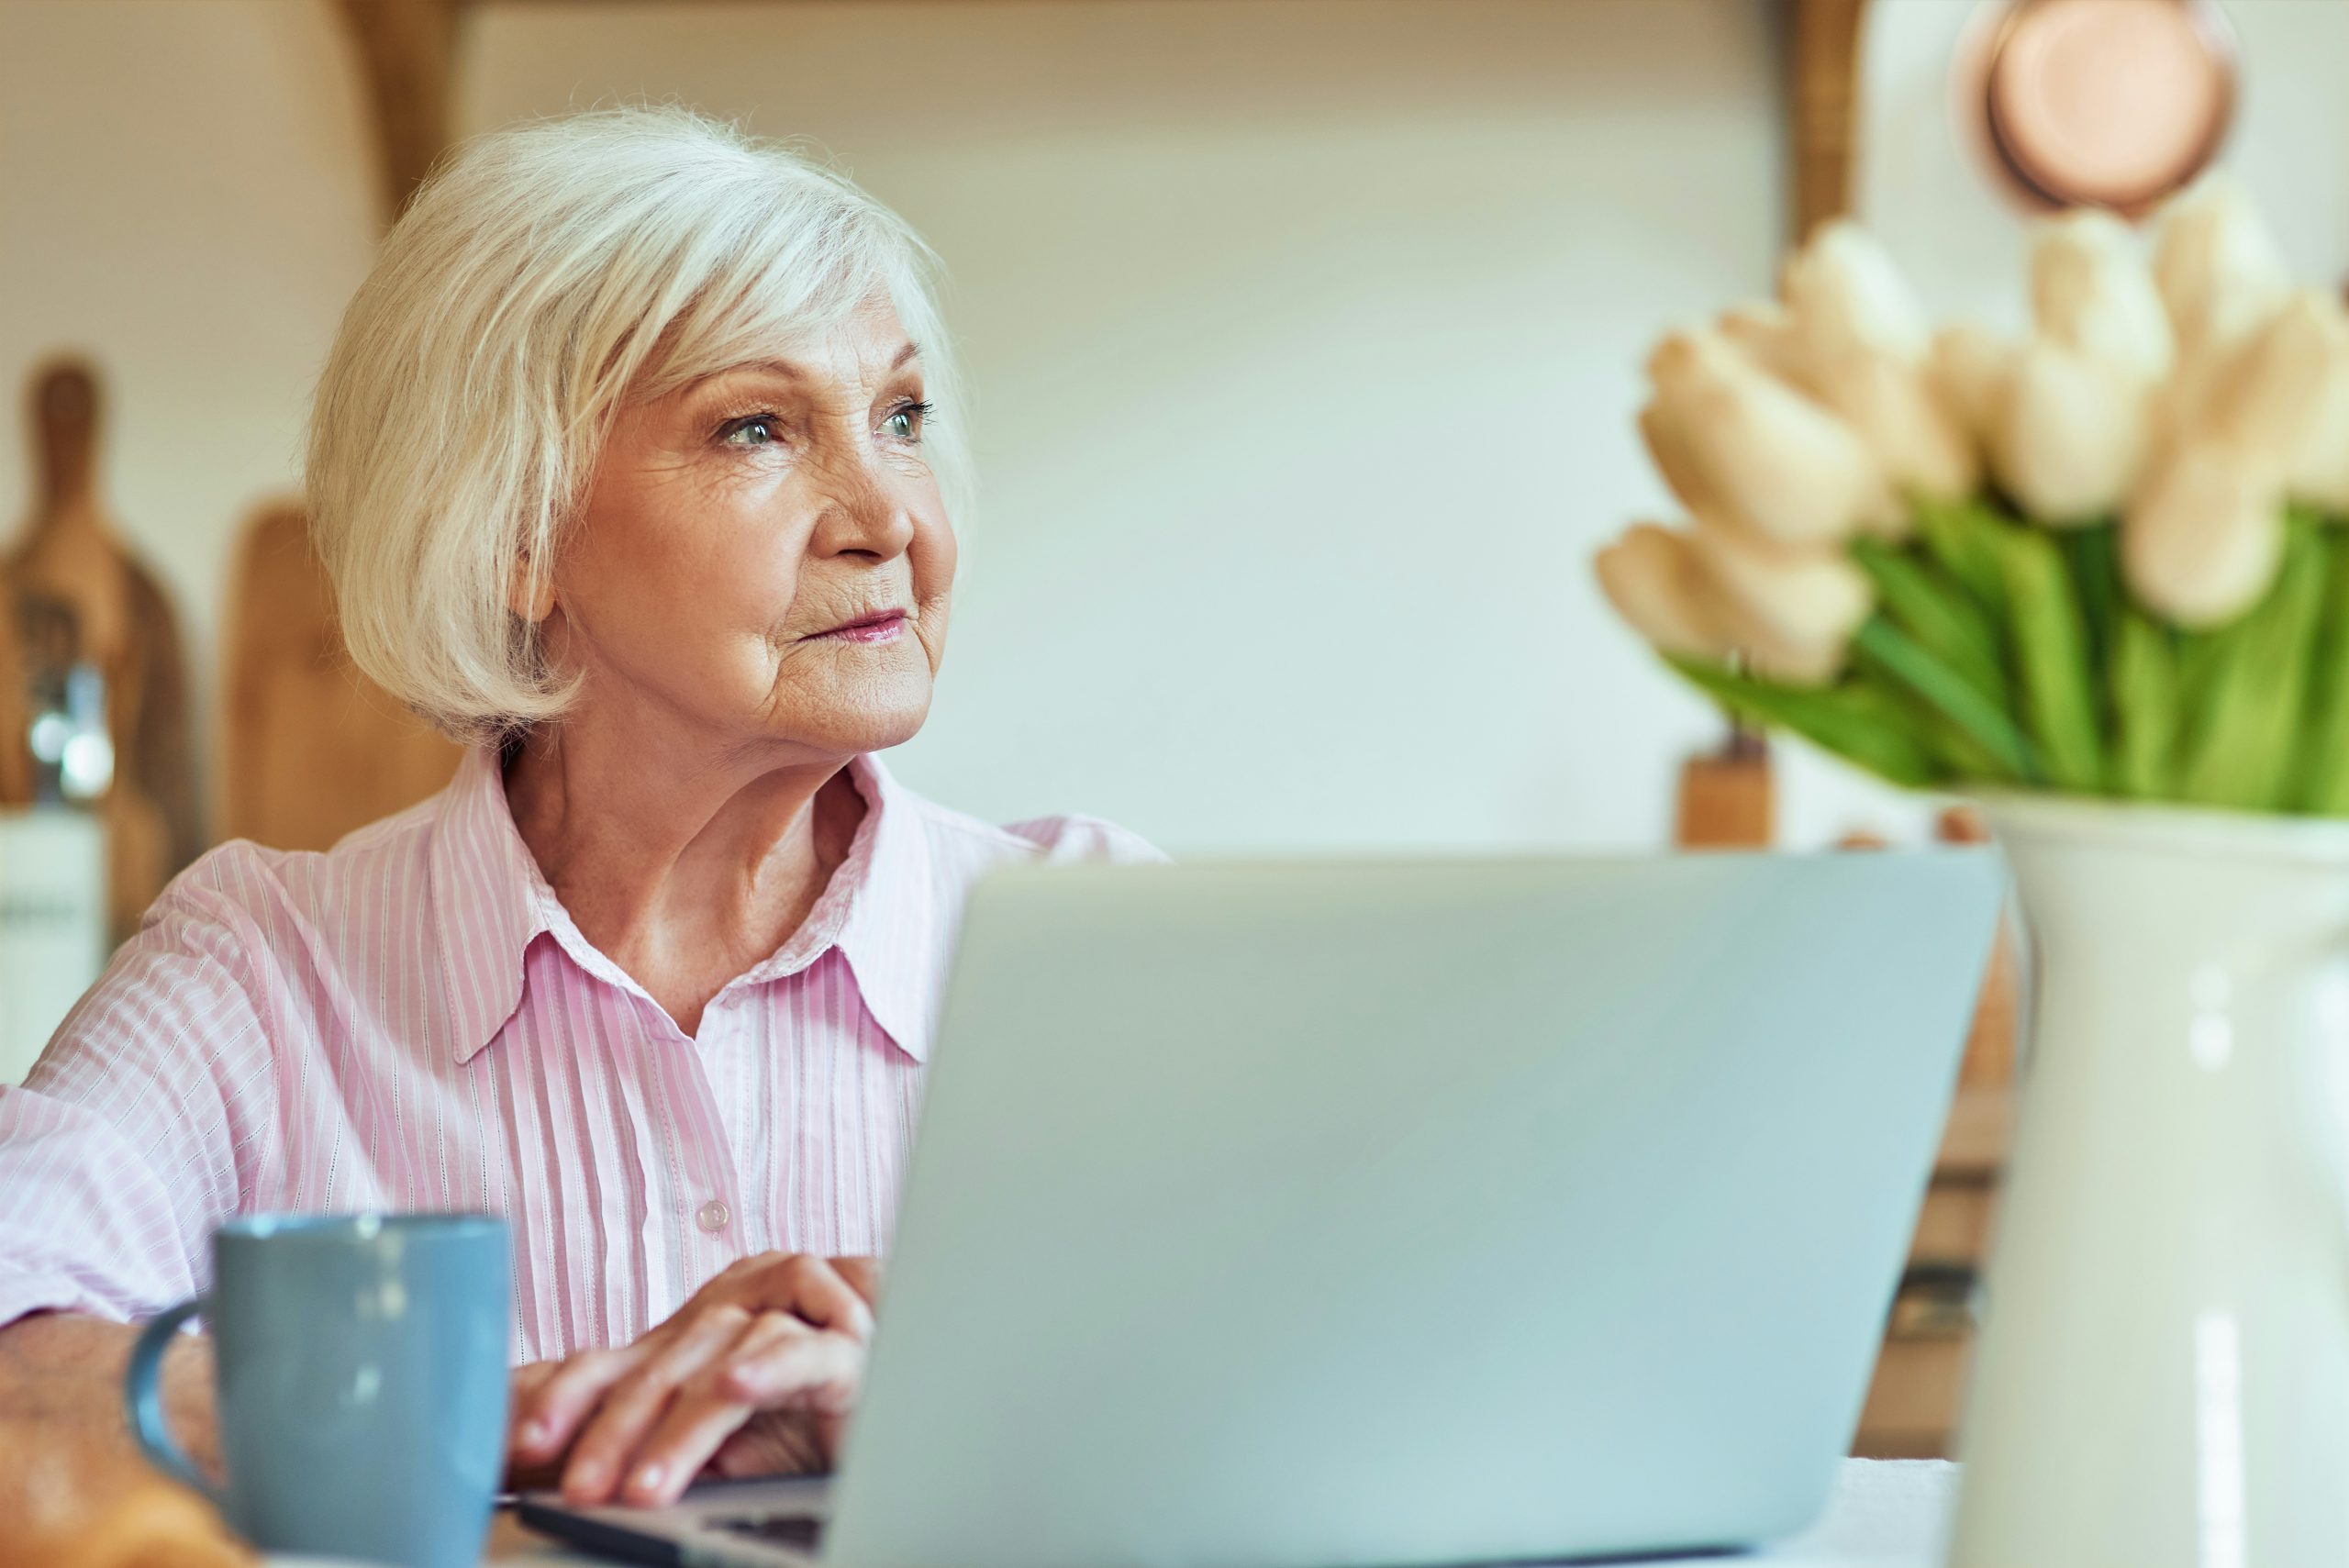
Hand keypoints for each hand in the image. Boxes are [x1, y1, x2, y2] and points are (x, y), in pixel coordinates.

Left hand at [507, 1254, 878, 1507]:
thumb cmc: (813, 1424)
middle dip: (610, 1432)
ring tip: (646, 1488)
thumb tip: (621, 1478)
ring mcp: (788, 1324)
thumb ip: (678, 1454)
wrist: (910, 1389)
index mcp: (686, 1343)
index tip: (517, 1449)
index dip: (560, 1398)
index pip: (609, 1362)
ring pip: (718, 1359)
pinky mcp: (848, 1349)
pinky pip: (800, 1348)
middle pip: (655, 1365)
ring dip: (678, 1429)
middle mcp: (730, 1318)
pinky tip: (735, 1387)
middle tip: (581, 1491)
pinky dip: (765, 1367)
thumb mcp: (721, 1451)